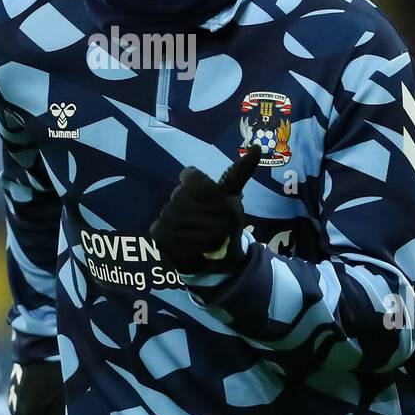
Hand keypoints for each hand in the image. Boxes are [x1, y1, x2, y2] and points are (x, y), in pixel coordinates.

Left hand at [148, 146, 260, 274]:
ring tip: (190, 232)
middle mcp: (200, 211)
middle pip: (178, 194)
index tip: (199, 192)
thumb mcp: (234, 200)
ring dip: (176, 218)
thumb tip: (256, 148)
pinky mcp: (166, 241)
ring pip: (167, 211)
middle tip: (197, 218)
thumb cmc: (226, 227)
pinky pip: (157, 227)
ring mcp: (180, 227)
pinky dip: (166, 232)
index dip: (193, 182)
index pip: (191, 176)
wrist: (220, 267)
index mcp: (219, 199)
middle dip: (186, 203)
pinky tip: (180, 240)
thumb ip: (239, 173)